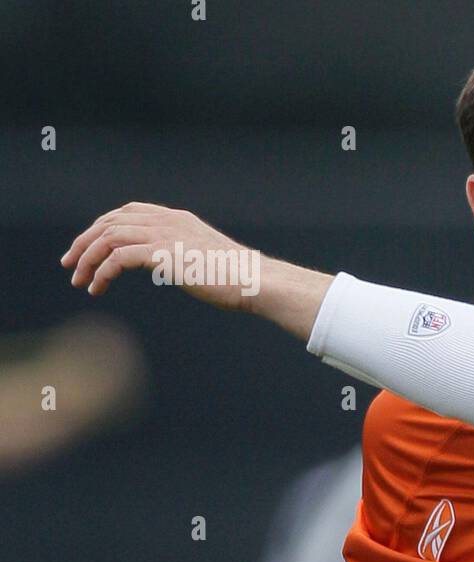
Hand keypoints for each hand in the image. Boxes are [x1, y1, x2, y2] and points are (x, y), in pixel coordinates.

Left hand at [61, 202, 333, 339]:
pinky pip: (117, 258)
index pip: (128, 212)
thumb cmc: (238, 278)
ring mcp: (165, 234)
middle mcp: (168, 220)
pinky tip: (98, 288)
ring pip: (108, 238)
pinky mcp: (162, 253)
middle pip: (111, 222)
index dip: (103, 228)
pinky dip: (102, 272)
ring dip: (87, 259)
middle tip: (70, 264)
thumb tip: (176, 268)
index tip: (89, 248)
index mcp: (178, 219)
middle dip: (84, 242)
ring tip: (80, 280)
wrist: (254, 282)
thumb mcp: (206, 259)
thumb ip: (185, 255)